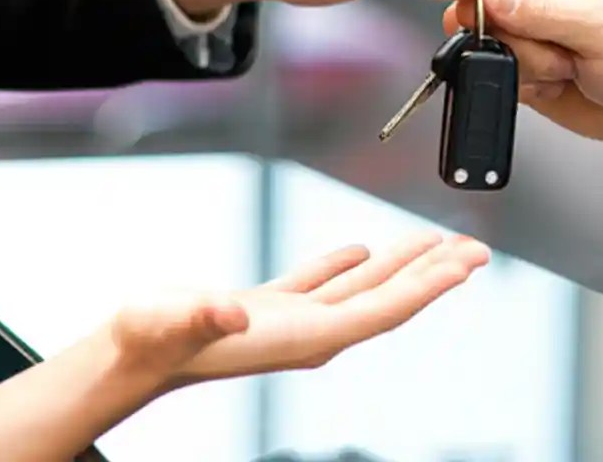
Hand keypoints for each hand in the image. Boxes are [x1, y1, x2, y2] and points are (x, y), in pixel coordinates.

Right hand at [107, 231, 489, 391]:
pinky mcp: (269, 309)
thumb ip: (205, 316)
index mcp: (301, 336)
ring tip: (436, 244)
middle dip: (434, 275)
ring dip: (401, 267)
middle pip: (387, 301)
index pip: (381, 311)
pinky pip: (324, 283)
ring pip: (361, 290)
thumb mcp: (173, 320)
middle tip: (475, 249)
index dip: (426, 288)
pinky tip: (363, 250)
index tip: (462, 266)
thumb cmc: (150, 342)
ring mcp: (291, 322)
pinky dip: (348, 265)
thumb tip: (230, 314)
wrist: (127, 357)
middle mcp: (307, 332)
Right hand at [443, 0, 602, 155]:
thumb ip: (544, 12)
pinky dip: (526, 87)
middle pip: (485, 10)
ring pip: (490, 48)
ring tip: (569, 70)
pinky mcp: (532, 70)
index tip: (497, 22)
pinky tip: (560, 85)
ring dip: (525, 67)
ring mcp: (535, 35)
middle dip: (514, 40)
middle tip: (560, 53)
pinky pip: (500, 76)